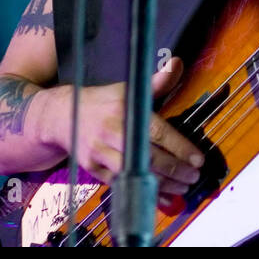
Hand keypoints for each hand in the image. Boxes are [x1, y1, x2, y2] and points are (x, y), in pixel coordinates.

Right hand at [38, 57, 203, 209]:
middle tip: (193, 176)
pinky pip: (120, 183)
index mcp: (124, 111)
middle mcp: (111, 133)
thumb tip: (176, 64)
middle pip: (148, 158)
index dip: (180, 148)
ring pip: (134, 174)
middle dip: (174, 170)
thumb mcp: (127, 88)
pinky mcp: (93, 168)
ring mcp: (100, 153)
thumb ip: (156, 83)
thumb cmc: (101, 102)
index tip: (198, 159)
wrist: (61, 116)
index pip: (158, 132)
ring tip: (181, 187)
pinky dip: (140, 190)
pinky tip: (158, 194)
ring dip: (160, 184)